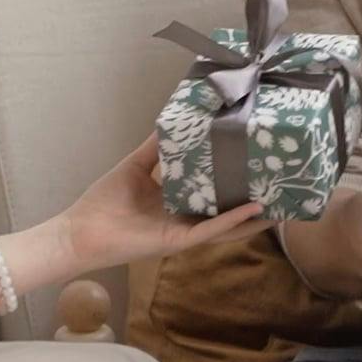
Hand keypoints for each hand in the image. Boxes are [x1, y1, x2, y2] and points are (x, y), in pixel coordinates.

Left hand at [60, 134, 275, 274]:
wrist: (81, 232)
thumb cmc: (104, 201)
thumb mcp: (136, 166)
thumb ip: (157, 148)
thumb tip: (177, 120)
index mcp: (177, 202)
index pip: (212, 192)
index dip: (233, 181)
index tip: (254, 164)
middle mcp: (186, 218)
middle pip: (227, 211)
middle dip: (252, 202)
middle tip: (280, 186)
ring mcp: (185, 232)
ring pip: (227, 226)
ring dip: (252, 217)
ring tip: (280, 205)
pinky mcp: (178, 242)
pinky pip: (211, 230)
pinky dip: (233, 221)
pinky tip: (254, 210)